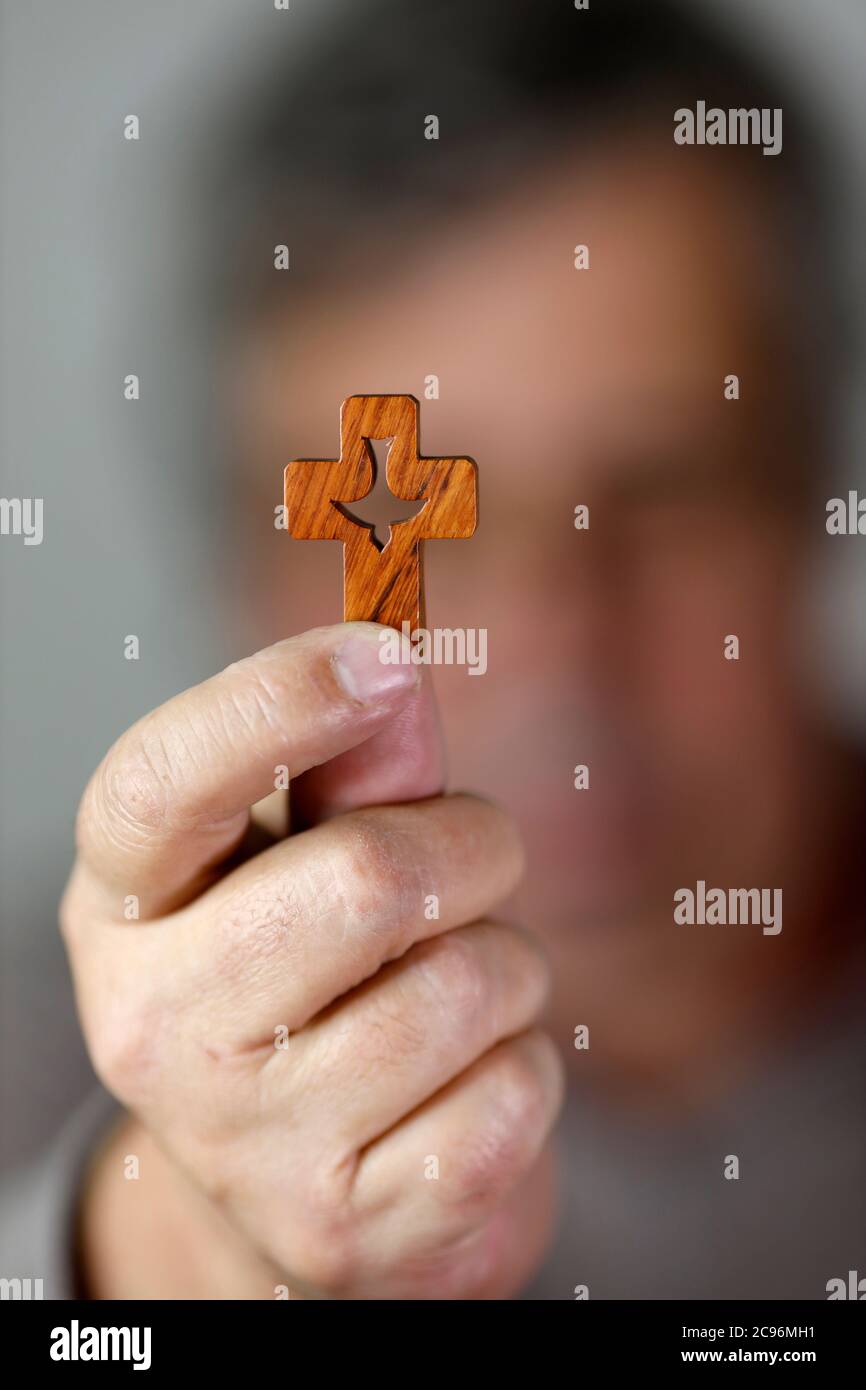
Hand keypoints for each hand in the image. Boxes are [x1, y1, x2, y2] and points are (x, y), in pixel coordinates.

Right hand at [61, 623, 563, 1298]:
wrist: (308, 1182)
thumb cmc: (313, 983)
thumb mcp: (303, 859)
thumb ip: (351, 771)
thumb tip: (397, 679)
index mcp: (131, 906)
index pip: (161, 785)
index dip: (275, 702)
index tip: (384, 657)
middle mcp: (155, 1027)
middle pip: (367, 879)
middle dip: (474, 846)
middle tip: (476, 860)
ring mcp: (244, 1144)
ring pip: (464, 989)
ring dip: (508, 966)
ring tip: (456, 990)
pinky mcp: (343, 1230)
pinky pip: (511, 1099)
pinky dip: (527, 1068)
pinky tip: (467, 1081)